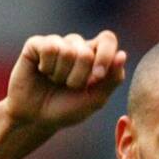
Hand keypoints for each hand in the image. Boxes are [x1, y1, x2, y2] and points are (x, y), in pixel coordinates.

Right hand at [4, 29, 126, 133]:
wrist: (35, 118)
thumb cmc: (66, 109)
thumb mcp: (94, 100)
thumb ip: (112, 80)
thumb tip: (122, 55)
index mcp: (94, 56)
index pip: (107, 40)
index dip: (105, 56)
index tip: (96, 78)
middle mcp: (76, 46)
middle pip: (86, 52)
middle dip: (78, 77)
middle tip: (68, 87)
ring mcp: (57, 43)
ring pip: (68, 51)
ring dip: (61, 75)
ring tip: (54, 81)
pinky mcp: (37, 44)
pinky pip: (49, 48)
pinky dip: (47, 67)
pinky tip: (42, 72)